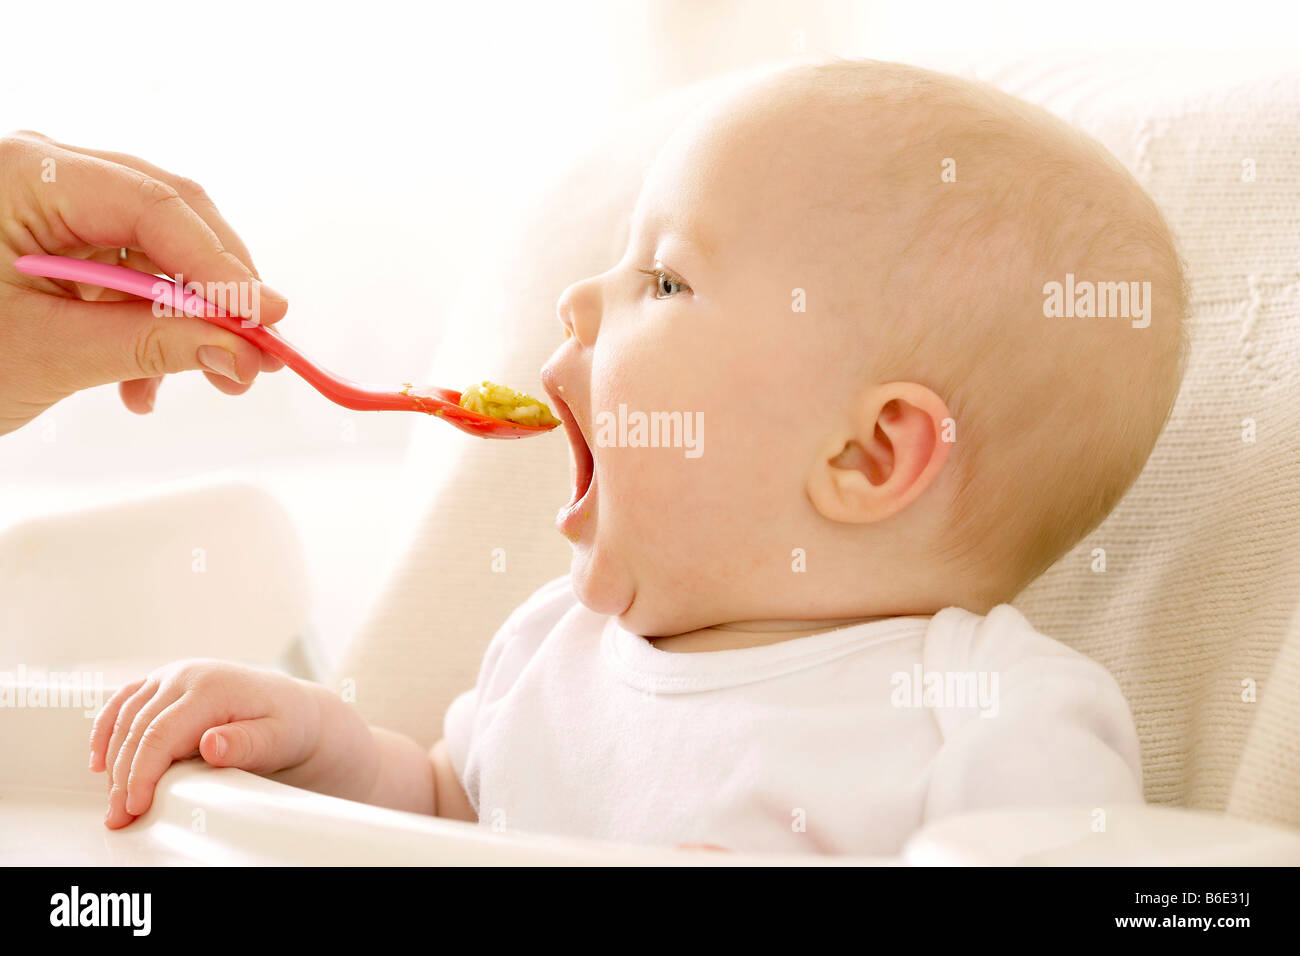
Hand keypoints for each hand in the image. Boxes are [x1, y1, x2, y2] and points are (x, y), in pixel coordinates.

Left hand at [0, 130, 288, 434]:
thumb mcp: (45, 352)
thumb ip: (149, 345)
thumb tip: (237, 351)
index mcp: (25, 175)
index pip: (155, 206)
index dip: (222, 266)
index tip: (266, 318)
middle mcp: (41, 177)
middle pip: (167, 218)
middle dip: (216, 292)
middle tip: (256, 351)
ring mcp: (48, 211)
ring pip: (154, 252)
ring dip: (186, 320)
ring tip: (211, 378)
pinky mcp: (53, 247)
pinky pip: (126, 277)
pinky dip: (148, 329)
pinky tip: (142, 384)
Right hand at [89, 659, 322, 828]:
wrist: (293, 708)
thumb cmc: (286, 724)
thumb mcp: (277, 738)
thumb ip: (245, 744)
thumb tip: (211, 745)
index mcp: (211, 688)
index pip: (160, 734)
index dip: (142, 773)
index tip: (136, 806)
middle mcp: (186, 676)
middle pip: (137, 729)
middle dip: (124, 776)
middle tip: (120, 815)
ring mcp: (172, 677)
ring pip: (124, 718)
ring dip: (112, 759)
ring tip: (114, 799)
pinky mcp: (163, 683)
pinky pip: (123, 703)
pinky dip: (105, 730)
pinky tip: (99, 759)